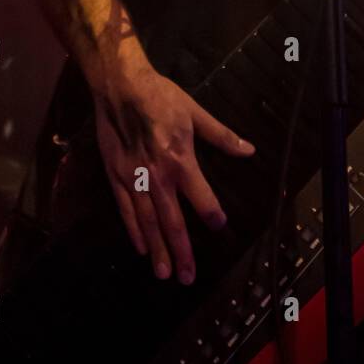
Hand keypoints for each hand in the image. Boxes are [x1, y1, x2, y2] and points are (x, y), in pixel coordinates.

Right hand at [94, 47, 254, 282]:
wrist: (120, 85)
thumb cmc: (160, 96)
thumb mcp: (195, 112)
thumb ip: (221, 136)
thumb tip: (248, 150)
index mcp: (180, 159)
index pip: (200, 196)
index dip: (211, 214)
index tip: (219, 227)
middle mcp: (157, 175)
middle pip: (171, 221)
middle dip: (181, 251)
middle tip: (188, 277)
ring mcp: (134, 178)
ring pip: (147, 222)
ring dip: (157, 250)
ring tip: (164, 274)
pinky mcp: (115, 176)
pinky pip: (125, 209)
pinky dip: (134, 231)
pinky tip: (141, 248)